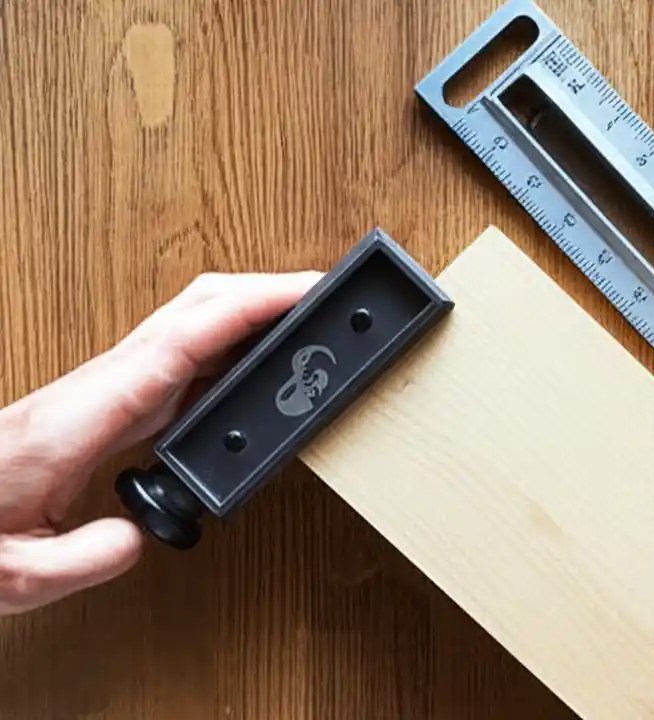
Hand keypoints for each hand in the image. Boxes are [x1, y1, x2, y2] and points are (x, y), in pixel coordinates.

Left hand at [0, 272, 319, 614]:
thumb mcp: (14, 573)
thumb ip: (88, 558)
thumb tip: (146, 536)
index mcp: (86, 413)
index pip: (187, 339)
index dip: (255, 306)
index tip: (307, 292)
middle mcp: (99, 388)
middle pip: (195, 309)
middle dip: (265, 289)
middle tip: (323, 295)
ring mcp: (103, 389)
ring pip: (189, 324)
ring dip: (248, 311)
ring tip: (301, 323)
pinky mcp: (104, 404)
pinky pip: (179, 356)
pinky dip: (226, 345)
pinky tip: (249, 366)